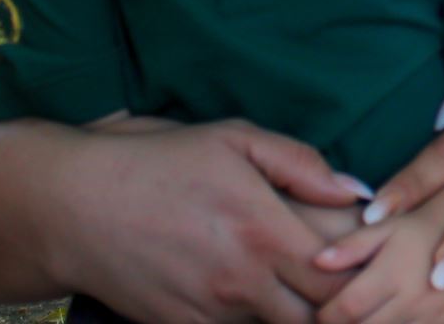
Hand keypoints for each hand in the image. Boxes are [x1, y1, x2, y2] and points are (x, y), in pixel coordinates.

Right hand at [54, 119, 369, 321]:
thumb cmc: (160, 160)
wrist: (74, 206)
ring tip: (296, 285)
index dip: (361, 276)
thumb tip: (356, 192)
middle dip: (336, 305)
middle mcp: (242, 282)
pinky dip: (249, 319)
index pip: (339, 280)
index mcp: (263, 231)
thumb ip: (301, 164)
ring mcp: (209, 313)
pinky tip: (252, 293)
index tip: (368, 260)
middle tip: (341, 282)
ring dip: (291, 312)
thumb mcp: (234, 139)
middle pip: (315, 319)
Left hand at [312, 172, 443, 323]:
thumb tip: (316, 261)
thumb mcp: (384, 226)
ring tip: (363, 319)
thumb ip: (351, 245)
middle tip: (337, 320)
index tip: (320, 312)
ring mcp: (441, 320)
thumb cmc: (417, 229)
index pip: (348, 308)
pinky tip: (389, 321)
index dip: (326, 314)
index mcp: (398, 270)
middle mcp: (420, 299)